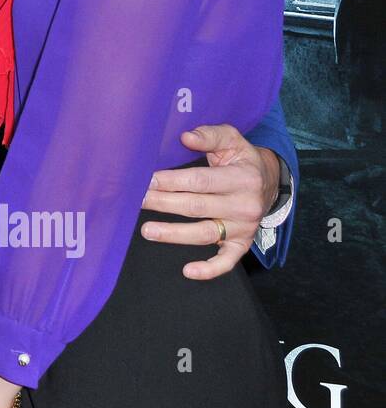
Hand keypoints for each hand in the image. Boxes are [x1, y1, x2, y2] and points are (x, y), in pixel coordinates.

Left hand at [142, 124, 280, 279]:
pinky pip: (227, 261)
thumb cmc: (241, 160)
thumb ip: (210, 135)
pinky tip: (188, 271)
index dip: (172, 181)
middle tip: (138, 200)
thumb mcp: (232, 140)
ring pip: (205, 234)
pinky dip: (210, 270)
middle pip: (197, 207)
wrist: (269, 182)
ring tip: (148, 231)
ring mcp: (244, 227)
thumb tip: (186, 137)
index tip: (148, 180)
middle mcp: (244, 205)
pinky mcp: (242, 244)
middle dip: (164, 203)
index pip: (201, 181)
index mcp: (242, 178)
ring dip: (174, 234)